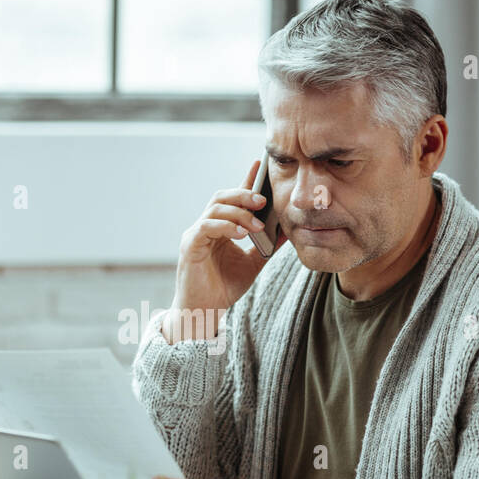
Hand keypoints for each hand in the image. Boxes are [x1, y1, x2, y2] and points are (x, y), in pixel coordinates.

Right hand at [162, 160, 285, 343]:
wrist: (204, 313)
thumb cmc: (223, 288)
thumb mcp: (252, 263)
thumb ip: (267, 246)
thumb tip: (289, 230)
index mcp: (219, 227)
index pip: (232, 198)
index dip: (245, 181)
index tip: (261, 165)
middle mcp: (205, 226)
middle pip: (222, 197)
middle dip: (244, 194)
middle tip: (264, 199)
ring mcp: (195, 234)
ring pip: (215, 209)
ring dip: (239, 213)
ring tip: (258, 225)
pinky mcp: (189, 246)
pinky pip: (206, 227)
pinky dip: (226, 227)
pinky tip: (242, 234)